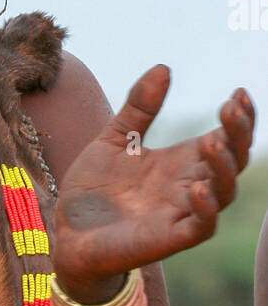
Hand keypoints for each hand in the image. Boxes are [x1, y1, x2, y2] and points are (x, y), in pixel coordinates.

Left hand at [53, 67, 254, 303]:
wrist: (67, 231)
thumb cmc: (94, 190)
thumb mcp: (113, 139)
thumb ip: (138, 108)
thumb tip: (163, 67)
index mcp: (182, 161)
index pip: (225, 137)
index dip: (239, 118)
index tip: (238, 93)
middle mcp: (190, 185)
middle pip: (233, 161)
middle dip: (237, 135)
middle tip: (230, 109)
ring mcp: (182, 212)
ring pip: (224, 192)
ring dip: (225, 168)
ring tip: (214, 143)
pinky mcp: (170, 238)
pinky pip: (201, 226)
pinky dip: (206, 209)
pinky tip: (199, 188)